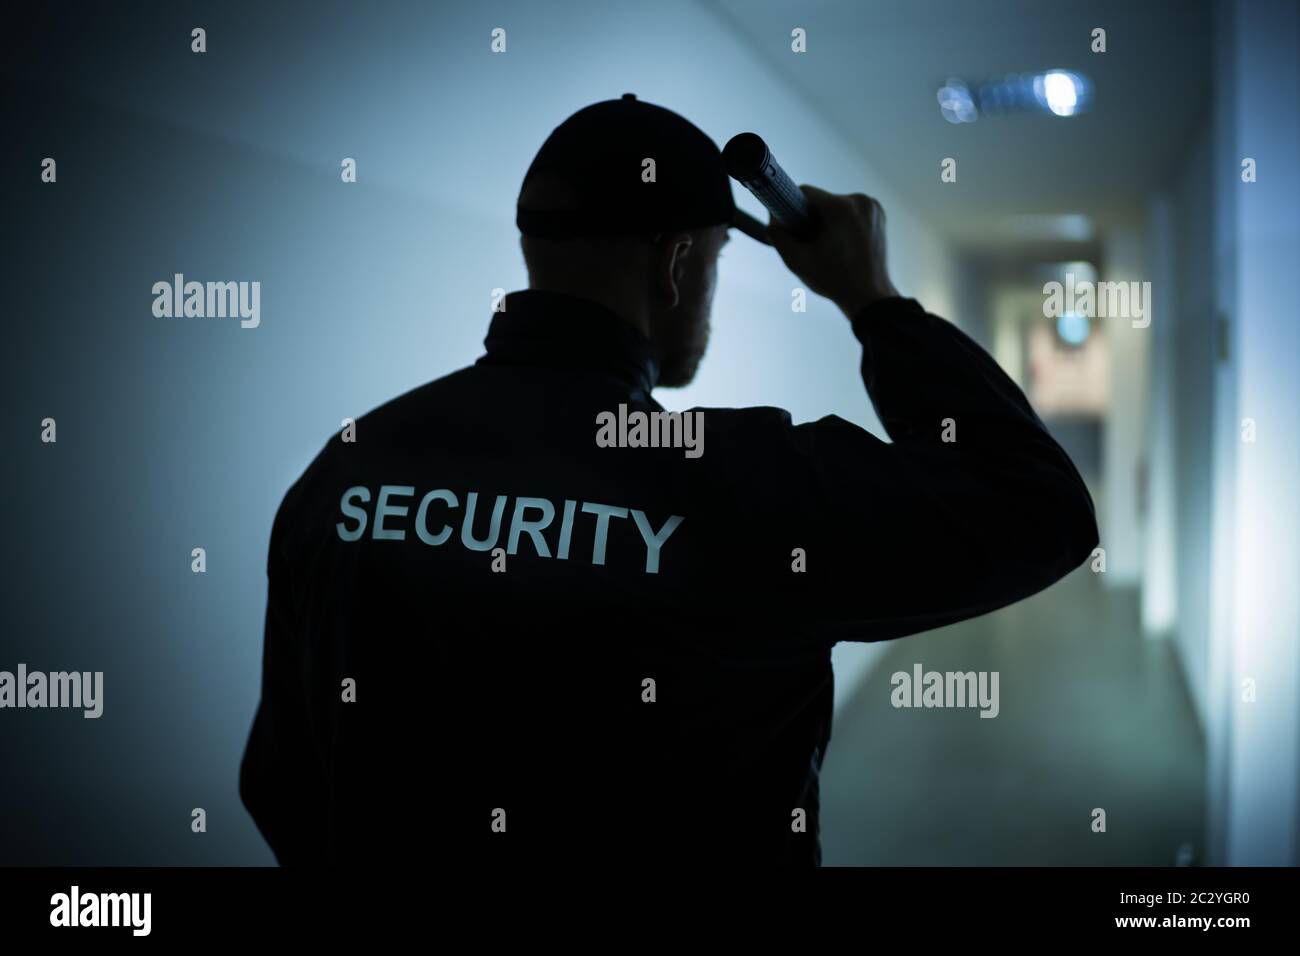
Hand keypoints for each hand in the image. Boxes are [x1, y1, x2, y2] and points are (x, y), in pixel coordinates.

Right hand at [767, 185, 898, 319]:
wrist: (869, 297)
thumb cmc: (834, 281)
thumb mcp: (797, 261)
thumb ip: (778, 237)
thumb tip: (772, 221)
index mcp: (841, 208)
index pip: (805, 193)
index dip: (791, 209)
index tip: (790, 227)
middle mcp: (860, 201)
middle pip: (822, 201)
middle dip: (811, 218)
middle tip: (809, 243)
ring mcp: (873, 207)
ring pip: (836, 206)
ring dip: (827, 221)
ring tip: (828, 247)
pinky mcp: (878, 215)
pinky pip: (851, 212)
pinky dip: (843, 223)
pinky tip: (841, 244)